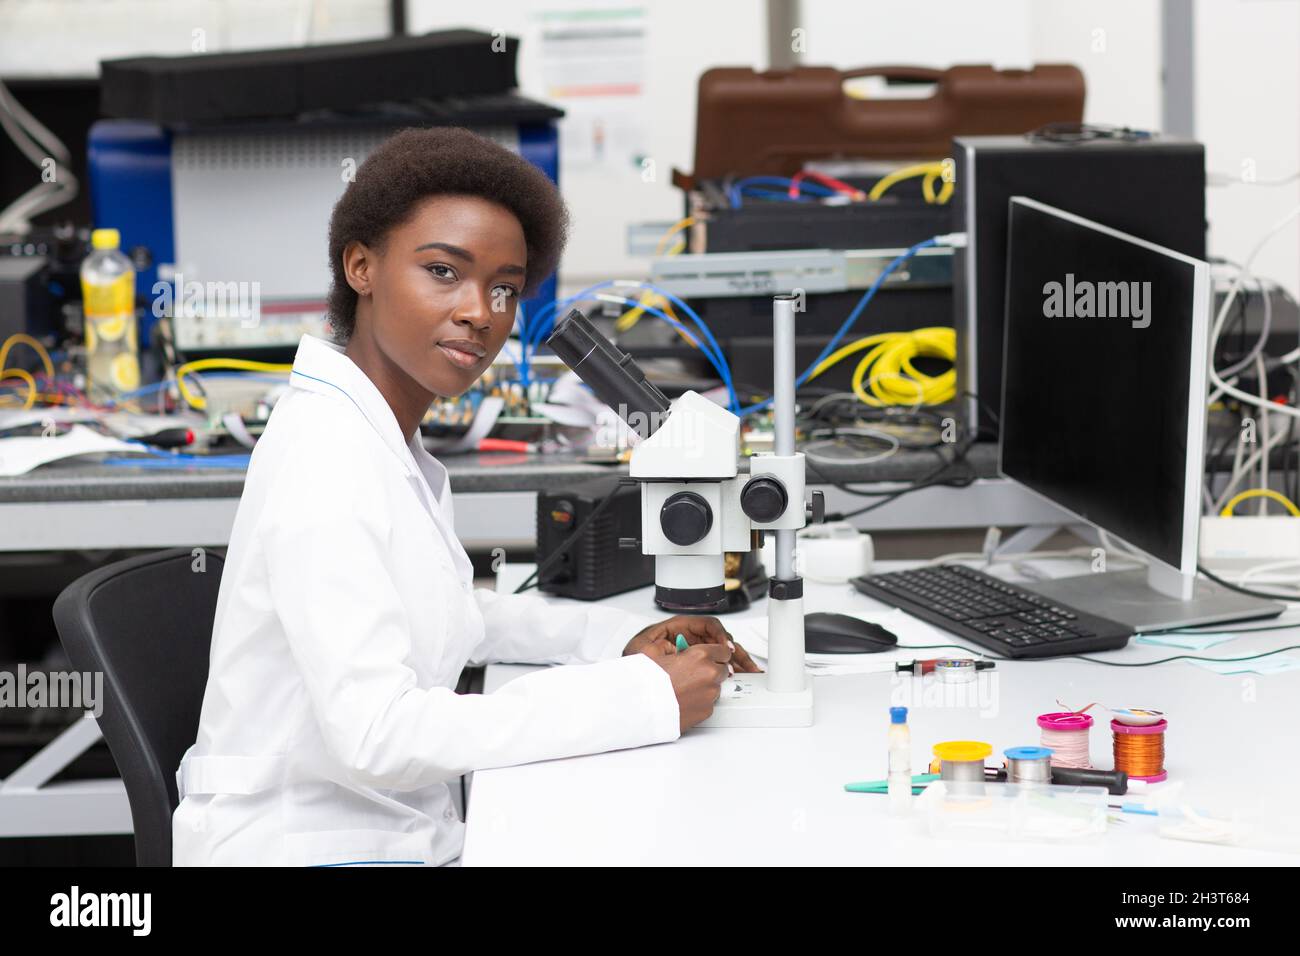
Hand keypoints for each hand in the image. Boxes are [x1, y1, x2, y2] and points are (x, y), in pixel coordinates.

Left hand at [624, 615, 761, 673]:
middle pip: (719, 639)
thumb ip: (665, 642)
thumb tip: (685, 647)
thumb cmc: (634, 661)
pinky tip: (740, 674)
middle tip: (746, 664)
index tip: (724, 648)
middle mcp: (690, 637)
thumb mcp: (644, 646)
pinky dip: (730, 668)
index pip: (707, 625)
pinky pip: (718, 664)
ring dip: (737, 660)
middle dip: (735, 651)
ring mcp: (695, 651)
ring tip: (750, 670)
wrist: (630, 679)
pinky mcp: (697, 664)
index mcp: (679, 627)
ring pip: (722, 652)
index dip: (718, 636)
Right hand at [637, 638, 731, 731]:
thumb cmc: (647, 682)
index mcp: (700, 656)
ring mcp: (710, 694)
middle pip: (723, 669)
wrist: (643, 708)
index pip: (724, 650)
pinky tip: (685, 699)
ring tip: (685, 688)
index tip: (710, 656)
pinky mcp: (707, 711)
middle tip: (694, 672)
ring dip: (706, 685)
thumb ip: (673, 647)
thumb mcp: (654, 652)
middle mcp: (710, 674)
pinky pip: (709, 702)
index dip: (716, 653)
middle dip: (712, 669)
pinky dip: (701, 700)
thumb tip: (676, 647)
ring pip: (716, 686)